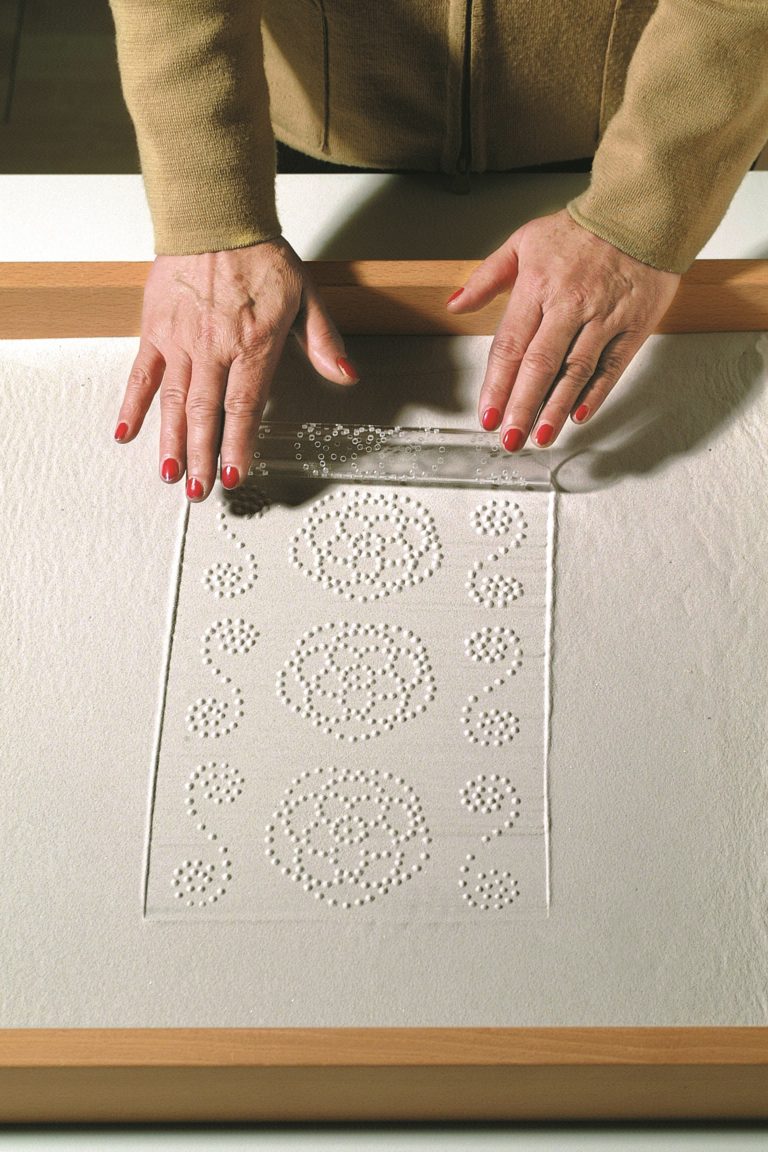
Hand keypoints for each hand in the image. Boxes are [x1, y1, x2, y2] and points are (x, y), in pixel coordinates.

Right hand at [112, 237, 358, 500]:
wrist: (215, 215)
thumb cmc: (260, 256)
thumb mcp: (306, 295)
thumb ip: (324, 341)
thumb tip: (347, 375)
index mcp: (252, 343)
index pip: (245, 406)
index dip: (239, 444)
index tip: (235, 474)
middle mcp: (213, 346)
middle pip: (206, 413)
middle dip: (201, 456)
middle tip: (199, 491)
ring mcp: (180, 339)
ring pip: (173, 401)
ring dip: (170, 441)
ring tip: (169, 474)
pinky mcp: (155, 328)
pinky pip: (141, 372)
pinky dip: (133, 403)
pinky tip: (126, 431)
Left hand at [446, 209, 680, 449]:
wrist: (642, 213)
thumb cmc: (581, 231)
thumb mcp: (524, 241)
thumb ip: (487, 277)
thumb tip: (455, 304)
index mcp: (537, 286)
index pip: (511, 345)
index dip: (497, 384)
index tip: (486, 414)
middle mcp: (569, 304)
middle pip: (540, 364)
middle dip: (522, 406)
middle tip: (509, 438)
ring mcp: (603, 317)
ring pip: (575, 370)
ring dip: (556, 408)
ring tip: (541, 436)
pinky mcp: (633, 325)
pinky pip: (612, 366)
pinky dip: (595, 393)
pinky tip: (578, 415)